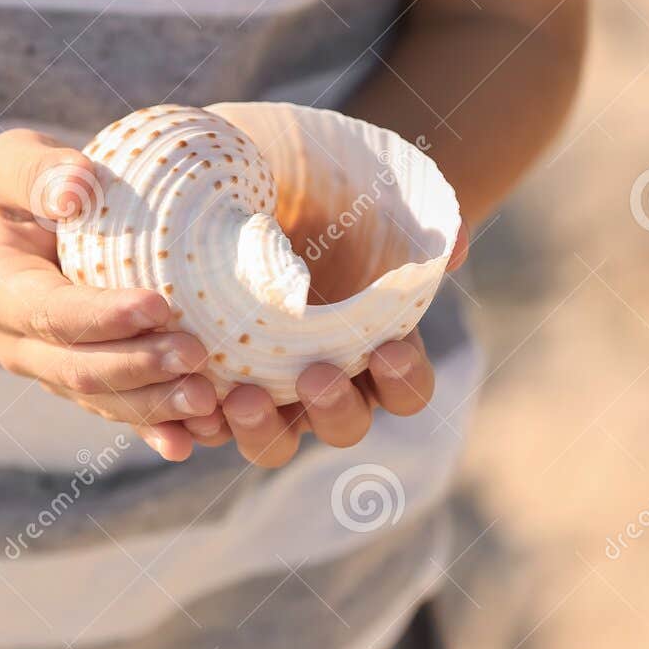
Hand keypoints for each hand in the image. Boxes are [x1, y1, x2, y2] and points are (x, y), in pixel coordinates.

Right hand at [0, 130, 221, 460]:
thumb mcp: (13, 162)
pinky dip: (155, 427)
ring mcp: (48, 372)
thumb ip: (38, 172)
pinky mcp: (80, 386)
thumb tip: (77, 190)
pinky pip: (118, 413)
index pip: (50, 312)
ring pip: (100, 402)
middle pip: (77, 370)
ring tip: (210, 403)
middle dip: (138, 370)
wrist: (15, 231)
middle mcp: (17, 344)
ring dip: (154, 406)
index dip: (102, 316)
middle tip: (198, 358)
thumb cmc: (21, 188)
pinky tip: (196, 439)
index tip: (160, 305)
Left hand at [201, 221, 469, 467]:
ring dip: (263, 430)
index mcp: (378, 355)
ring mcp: (272, 398)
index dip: (403, 380)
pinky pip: (211, 427)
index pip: (407, 388)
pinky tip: (192, 403)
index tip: (387, 353)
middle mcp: (328, 388)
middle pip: (344, 426)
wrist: (255, 213)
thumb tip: (455, 244)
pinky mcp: (216, 394)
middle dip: (333, 408)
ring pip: (276, 443)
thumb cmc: (322, 210)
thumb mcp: (364, 206)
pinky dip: (205, 424)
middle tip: (314, 377)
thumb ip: (414, 228)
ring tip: (241, 397)